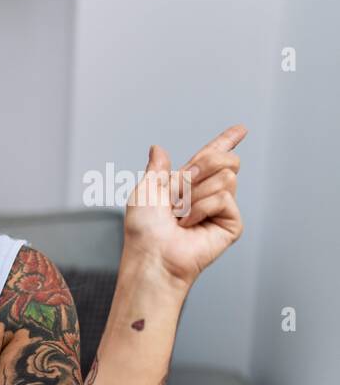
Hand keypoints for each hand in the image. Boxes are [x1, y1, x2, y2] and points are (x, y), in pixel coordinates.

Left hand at [121, 124, 245, 289]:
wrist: (151, 255)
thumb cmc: (143, 229)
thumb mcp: (144, 191)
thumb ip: (155, 168)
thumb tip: (158, 148)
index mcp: (186, 184)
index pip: (211, 158)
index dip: (225, 142)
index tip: (241, 129)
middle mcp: (207, 194)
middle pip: (225, 160)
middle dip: (202, 167)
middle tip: (180, 191)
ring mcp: (221, 209)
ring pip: (226, 176)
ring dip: (195, 193)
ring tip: (180, 215)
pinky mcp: (231, 223)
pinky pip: (224, 197)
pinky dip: (201, 208)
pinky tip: (189, 225)